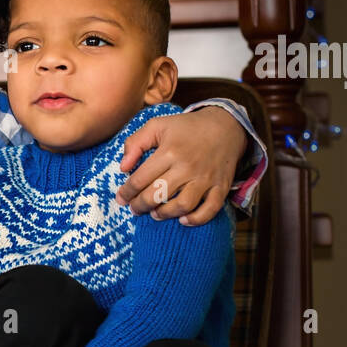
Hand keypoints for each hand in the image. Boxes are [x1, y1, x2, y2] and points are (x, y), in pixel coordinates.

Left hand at [116, 106, 245, 225]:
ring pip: (182, 205)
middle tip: (135, 208)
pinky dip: (196, 219)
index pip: (141, 179)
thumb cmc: (186, 128)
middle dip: (141, 205)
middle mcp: (187, 167)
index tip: (121, 198)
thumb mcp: (157, 126)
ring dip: (165, 214)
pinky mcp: (221, 187)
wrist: (225, 127)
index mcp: (169, 151)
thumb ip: (135, 143)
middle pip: (158, 194)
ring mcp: (205, 178)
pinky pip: (210, 209)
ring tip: (155, 213)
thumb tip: (123, 168)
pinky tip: (183, 220)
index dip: (127, 192)